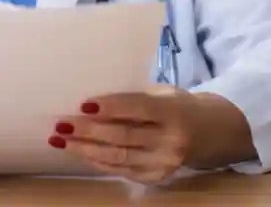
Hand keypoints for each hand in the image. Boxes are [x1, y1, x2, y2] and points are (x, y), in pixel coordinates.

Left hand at [47, 85, 254, 184]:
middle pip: (123, 136)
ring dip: (85, 149)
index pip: (138, 109)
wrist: (211, 134)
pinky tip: (79, 152)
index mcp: (173, 112)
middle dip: (88, 131)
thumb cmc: (179, 106)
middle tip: (61, 124)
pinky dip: (97, 161)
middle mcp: (170, 141)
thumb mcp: (164, 93)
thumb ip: (135, 97)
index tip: (83, 104)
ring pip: (118, 157)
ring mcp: (164, 163)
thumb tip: (92, 100)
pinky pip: (121, 170)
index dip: (110, 107)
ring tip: (60, 140)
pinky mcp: (156, 178)